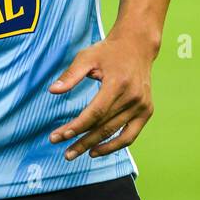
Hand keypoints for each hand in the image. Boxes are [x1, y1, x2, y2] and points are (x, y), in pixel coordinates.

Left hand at [47, 32, 155, 159]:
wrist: (137, 46)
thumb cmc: (108, 52)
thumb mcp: (87, 57)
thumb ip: (70, 75)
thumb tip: (52, 91)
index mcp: (118, 83)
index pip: (95, 112)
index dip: (77, 126)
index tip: (60, 136)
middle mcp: (133, 97)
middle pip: (104, 126)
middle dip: (81, 141)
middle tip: (65, 153)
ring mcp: (142, 106)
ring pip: (115, 133)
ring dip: (94, 146)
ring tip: (75, 153)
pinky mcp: (147, 111)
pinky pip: (130, 135)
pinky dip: (114, 146)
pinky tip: (96, 151)